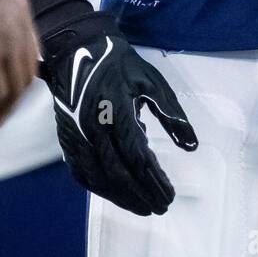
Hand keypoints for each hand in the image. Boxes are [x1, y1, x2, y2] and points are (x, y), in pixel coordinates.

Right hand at [40, 9, 197, 215]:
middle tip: (159, 207)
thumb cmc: (118, 64)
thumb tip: (192, 145)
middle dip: (141, 195)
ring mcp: (76, 135)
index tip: (169, 195)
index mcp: (116, 112)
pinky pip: (81, 172)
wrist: (77, 49)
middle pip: (118, 173)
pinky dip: (98, 188)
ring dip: (121, 197)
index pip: (138, 157)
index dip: (154, 180)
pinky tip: (114, 194)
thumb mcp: (152, 81)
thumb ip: (172, 113)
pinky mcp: (66, 138)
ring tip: (141, 207)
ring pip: (98, 178)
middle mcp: (93, 128)